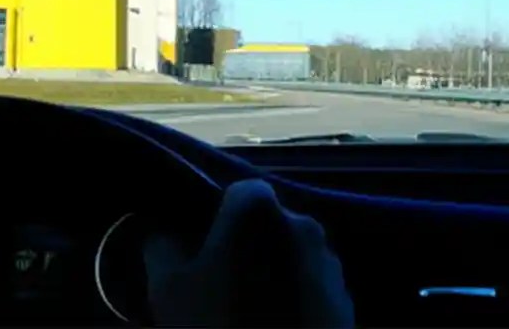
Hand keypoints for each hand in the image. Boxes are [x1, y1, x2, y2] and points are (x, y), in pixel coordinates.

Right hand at [143, 178, 353, 327]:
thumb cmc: (218, 323)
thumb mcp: (167, 287)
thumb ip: (160, 246)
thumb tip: (164, 235)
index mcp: (258, 208)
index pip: (235, 192)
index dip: (215, 219)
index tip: (199, 253)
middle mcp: (303, 224)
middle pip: (265, 225)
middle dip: (245, 248)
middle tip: (219, 285)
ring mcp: (330, 264)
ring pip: (290, 257)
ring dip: (272, 274)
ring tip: (248, 311)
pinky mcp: (347, 302)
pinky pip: (312, 288)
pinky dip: (296, 299)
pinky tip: (275, 324)